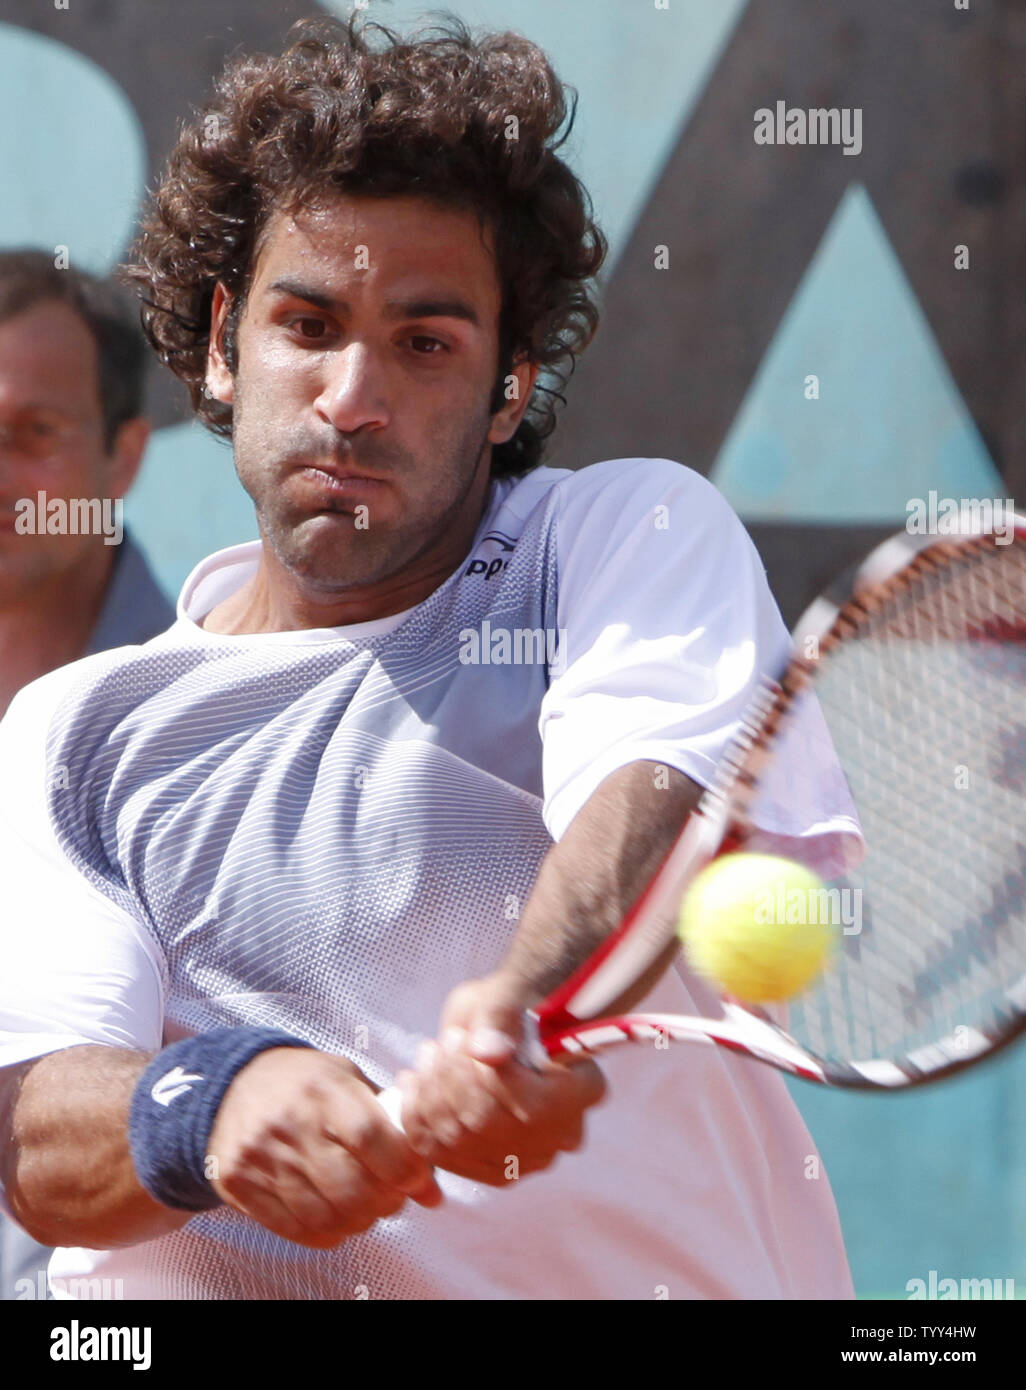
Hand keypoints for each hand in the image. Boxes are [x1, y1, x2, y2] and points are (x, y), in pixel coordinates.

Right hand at [207, 1048, 442, 1247]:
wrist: (232, 1085)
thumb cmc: (305, 1083)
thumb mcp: (347, 1081)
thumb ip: (389, 1123)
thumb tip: (431, 1183)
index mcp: (324, 1091)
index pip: (370, 1137)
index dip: (403, 1168)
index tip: (419, 1180)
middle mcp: (291, 1124)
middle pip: (351, 1188)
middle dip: (386, 1203)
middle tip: (395, 1198)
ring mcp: (262, 1158)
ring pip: (325, 1216)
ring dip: (359, 1222)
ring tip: (366, 1209)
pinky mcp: (240, 1185)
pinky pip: (294, 1229)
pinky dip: (326, 1234)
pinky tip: (336, 1219)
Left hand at [395, 974, 606, 1185]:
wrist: (512, 1025)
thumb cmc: (513, 1005)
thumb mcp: (510, 993)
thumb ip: (501, 1017)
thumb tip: (487, 1052)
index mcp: (583, 1088)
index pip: (526, 1100)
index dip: (481, 1070)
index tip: (459, 1036)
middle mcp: (562, 1134)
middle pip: (488, 1123)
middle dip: (450, 1079)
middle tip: (440, 1044)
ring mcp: (527, 1158)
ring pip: (462, 1140)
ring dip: (430, 1092)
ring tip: (428, 1055)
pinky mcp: (492, 1169)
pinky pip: (443, 1154)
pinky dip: (417, 1116)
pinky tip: (414, 1082)